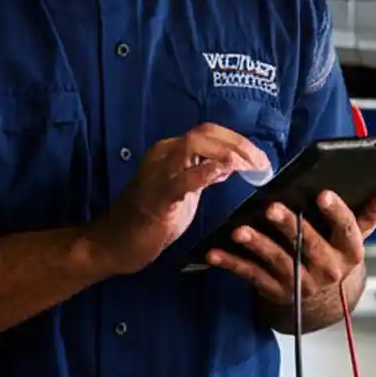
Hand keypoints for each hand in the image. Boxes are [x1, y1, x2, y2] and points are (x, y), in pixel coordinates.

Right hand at [84, 123, 269, 275]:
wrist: (113, 244)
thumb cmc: (148, 220)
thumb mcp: (183, 193)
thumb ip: (203, 177)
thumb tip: (227, 165)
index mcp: (171, 151)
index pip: (209, 132)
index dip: (238, 140)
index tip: (260, 159)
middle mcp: (164, 154)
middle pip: (206, 133)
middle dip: (239, 144)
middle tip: (262, 164)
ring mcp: (158, 173)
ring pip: (194, 146)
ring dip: (227, 153)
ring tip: (249, 167)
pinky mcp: (156, 198)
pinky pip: (181, 179)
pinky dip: (203, 172)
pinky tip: (222, 172)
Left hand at [207, 181, 375, 303]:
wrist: (325, 300)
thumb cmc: (338, 252)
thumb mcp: (357, 233)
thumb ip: (372, 208)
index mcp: (350, 250)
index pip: (346, 229)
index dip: (336, 212)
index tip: (323, 194)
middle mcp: (328, 270)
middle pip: (309, 245)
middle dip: (290, 226)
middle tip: (272, 207)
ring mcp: (302, 283)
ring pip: (278, 262)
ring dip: (258, 245)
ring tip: (240, 231)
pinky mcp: (278, 291)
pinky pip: (253, 276)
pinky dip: (232, 264)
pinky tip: (215, 252)